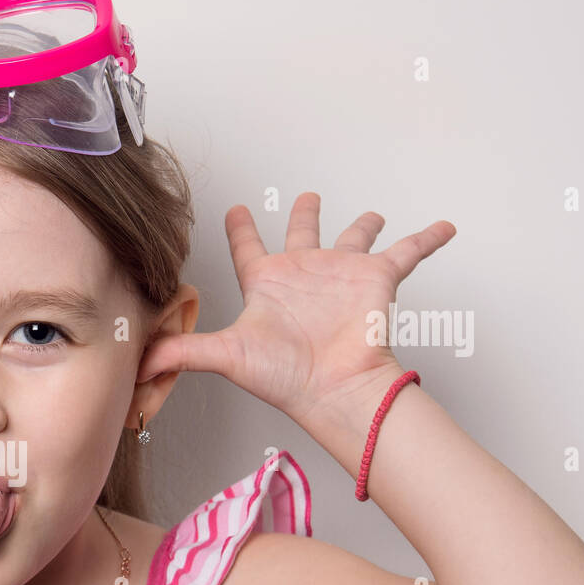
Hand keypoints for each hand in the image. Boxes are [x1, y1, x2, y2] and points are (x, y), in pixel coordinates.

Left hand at [136, 192, 455, 419]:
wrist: (333, 388)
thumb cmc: (284, 375)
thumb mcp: (225, 354)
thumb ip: (182, 352)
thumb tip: (138, 362)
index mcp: (269, 285)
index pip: (248, 249)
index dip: (241, 229)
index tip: (237, 210)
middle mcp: (305, 276)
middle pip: (304, 235)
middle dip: (306, 214)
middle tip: (307, 197)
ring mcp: (342, 275)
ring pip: (356, 238)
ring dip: (365, 224)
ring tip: (374, 214)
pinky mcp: (377, 280)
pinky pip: (409, 252)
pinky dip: (428, 238)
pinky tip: (445, 226)